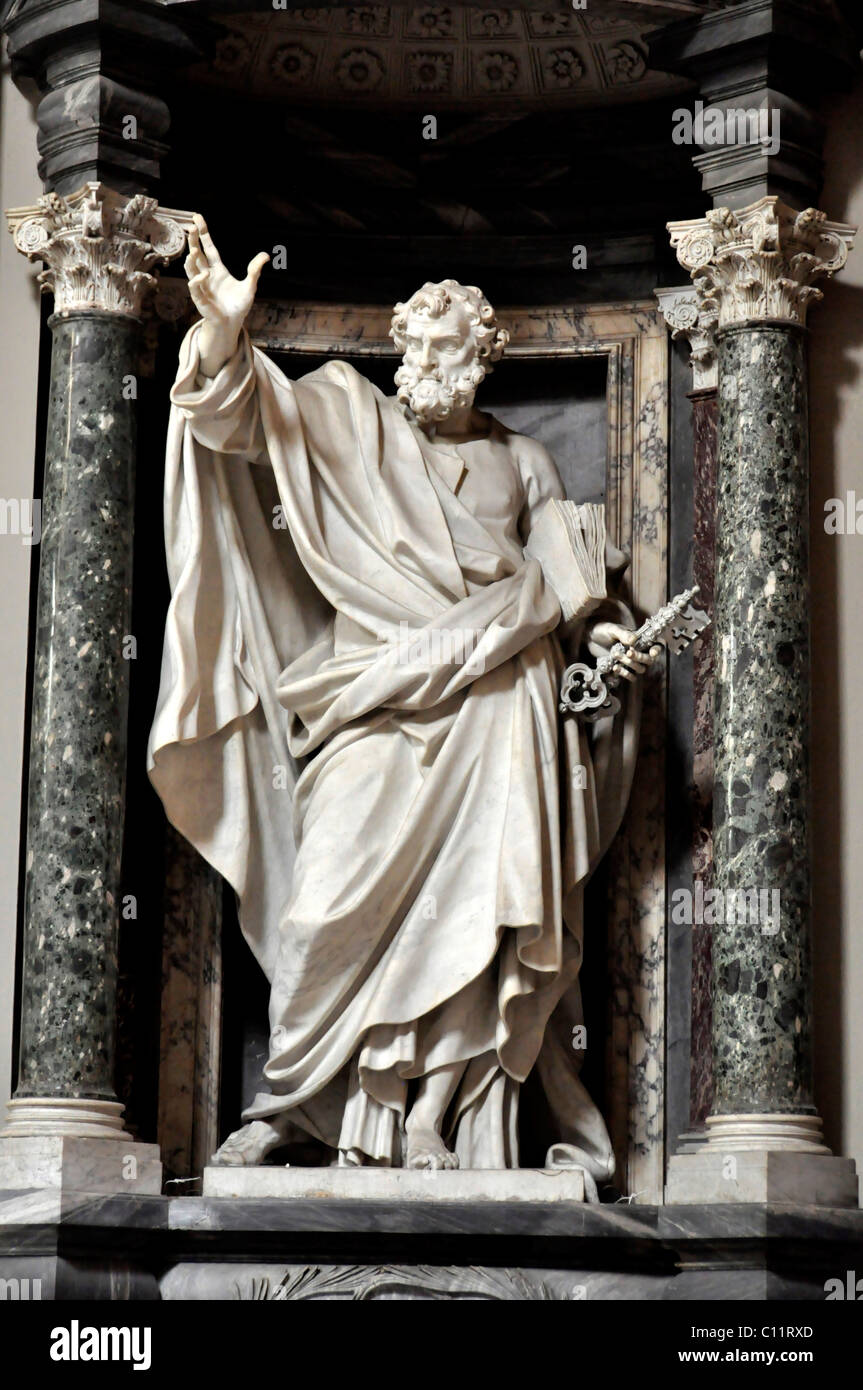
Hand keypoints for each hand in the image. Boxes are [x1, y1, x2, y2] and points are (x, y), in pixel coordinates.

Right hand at [185, 214, 269, 376]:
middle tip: (190, 227)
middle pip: (197, 254)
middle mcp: (207, 275)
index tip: (197, 218)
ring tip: (194, 249)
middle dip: (193, 241)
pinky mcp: (200, 299)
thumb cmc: (239, 306)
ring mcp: (202, 286)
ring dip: (192, 259)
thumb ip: (255, 270)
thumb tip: (266, 255)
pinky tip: (204, 275)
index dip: (203, 234)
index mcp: (217, 270)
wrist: (232, 324)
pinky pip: (195, 287)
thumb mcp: (250, 286)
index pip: (208, 248)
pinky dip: (198, 281)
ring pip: (192, 269)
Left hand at [586, 621, 660, 684]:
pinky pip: (631, 677)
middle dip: (640, 658)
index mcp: (641, 639)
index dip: (658, 650)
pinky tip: (615, 667)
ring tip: (616, 655)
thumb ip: (622, 633)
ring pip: (640, 669)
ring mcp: (632, 662)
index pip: (657, 645)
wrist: (590, 639)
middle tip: (628, 653)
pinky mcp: (624, 669)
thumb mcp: (612, 629)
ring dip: (629, 664)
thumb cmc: (603, 631)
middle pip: (649, 660)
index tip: (652, 652)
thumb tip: (633, 640)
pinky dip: (624, 674)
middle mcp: (639, 651)